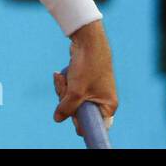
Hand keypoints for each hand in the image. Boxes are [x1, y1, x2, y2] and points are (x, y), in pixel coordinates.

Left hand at [52, 21, 117, 136]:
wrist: (87, 40)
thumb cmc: (87, 66)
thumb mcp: (75, 91)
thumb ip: (67, 108)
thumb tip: (57, 119)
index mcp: (107, 106)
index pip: (93, 125)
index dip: (79, 121)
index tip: (71, 114)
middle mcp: (102, 100)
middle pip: (78, 112)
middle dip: (66, 100)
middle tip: (65, 88)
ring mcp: (93, 90)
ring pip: (71, 100)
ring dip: (62, 90)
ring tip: (61, 77)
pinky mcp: (84, 82)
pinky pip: (70, 90)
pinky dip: (64, 83)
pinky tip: (59, 74)